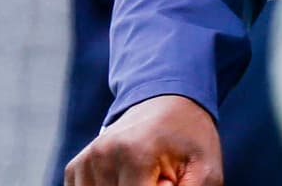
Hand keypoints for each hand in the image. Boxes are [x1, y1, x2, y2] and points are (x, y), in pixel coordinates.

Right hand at [64, 95, 223, 185]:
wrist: (165, 103)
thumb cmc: (189, 139)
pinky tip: (127, 178)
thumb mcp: (205, 170)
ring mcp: (85, 161)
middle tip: (159, 177)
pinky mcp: (75, 168)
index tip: (168, 179)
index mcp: (134, 153)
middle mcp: (102, 155)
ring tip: (144, 177)